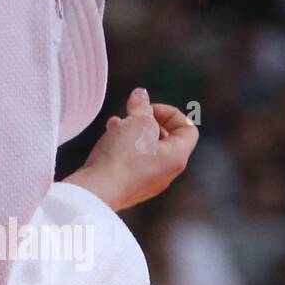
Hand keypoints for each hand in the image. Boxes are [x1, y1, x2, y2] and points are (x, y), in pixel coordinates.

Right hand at [64, 87, 197, 211]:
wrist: (97, 189)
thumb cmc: (122, 156)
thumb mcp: (136, 122)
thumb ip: (141, 106)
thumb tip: (141, 94)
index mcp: (176, 157)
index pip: (187, 129)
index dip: (170, 113)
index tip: (147, 110)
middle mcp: (166, 173)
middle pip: (166, 139)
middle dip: (148, 121)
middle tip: (130, 116)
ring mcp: (147, 182)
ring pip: (146, 149)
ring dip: (132, 132)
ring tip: (116, 124)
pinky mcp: (128, 186)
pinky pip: (132, 162)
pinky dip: (123, 147)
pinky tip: (108, 139)